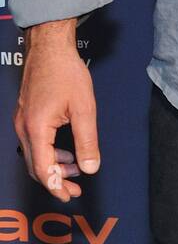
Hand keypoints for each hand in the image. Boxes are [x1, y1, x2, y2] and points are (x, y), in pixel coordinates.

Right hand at [13, 20, 99, 201]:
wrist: (49, 47)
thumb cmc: (66, 73)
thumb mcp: (84, 108)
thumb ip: (87, 141)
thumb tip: (90, 168)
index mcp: (36, 128)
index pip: (43, 168)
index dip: (55, 186)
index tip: (69, 195)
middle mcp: (24, 127)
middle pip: (35, 166)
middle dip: (55, 180)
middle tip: (74, 189)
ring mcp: (22, 121)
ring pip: (34, 154)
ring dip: (54, 165)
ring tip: (75, 169)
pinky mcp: (26, 115)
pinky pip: (34, 142)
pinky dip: (49, 152)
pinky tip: (65, 151)